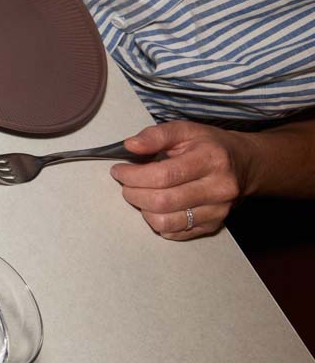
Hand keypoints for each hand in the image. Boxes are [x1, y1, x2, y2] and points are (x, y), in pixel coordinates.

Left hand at [110, 121, 257, 239]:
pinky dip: (157, 222)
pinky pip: (173, 233)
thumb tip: (131, 146)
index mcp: (212, 160)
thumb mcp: (186, 130)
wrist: (244, 165)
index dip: (133, 175)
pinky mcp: (213, 226)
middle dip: (133, 193)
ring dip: (142, 210)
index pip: (163, 176)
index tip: (119, 170)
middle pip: (162, 202)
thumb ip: (157, 135)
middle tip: (126, 184)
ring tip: (141, 194)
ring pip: (165, 222)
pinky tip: (157, 206)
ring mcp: (218, 211)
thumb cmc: (209, 146)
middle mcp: (219, 188)